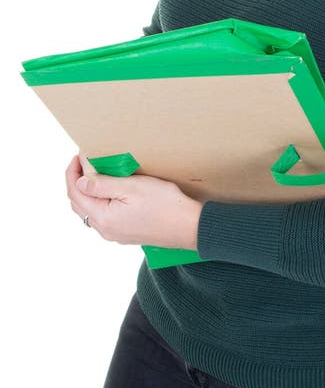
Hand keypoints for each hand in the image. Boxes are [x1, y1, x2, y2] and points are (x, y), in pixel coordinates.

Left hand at [65, 153, 202, 250]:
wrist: (188, 227)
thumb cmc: (164, 205)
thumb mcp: (132, 187)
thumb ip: (102, 185)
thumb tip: (80, 181)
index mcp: (103, 218)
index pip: (75, 192)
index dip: (73, 171)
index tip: (80, 153)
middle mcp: (105, 230)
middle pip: (78, 203)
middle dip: (76, 180)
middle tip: (84, 160)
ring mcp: (114, 233)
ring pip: (89, 210)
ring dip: (87, 191)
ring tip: (95, 172)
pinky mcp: (124, 232)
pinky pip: (102, 215)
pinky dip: (98, 200)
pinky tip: (109, 189)